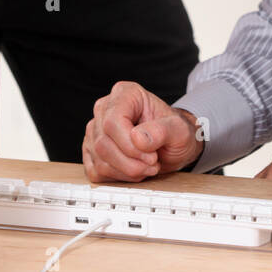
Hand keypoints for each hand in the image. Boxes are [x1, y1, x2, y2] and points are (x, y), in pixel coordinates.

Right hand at [83, 81, 201, 182]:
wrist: (173, 144)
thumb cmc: (175, 132)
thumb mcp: (180, 130)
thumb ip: (162, 131)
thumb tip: (137, 138)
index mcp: (125, 94)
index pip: (113, 121)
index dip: (130, 145)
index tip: (151, 156)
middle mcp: (105, 109)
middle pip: (103, 143)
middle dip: (132, 162)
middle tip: (153, 163)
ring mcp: (95, 131)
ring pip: (100, 160)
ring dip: (128, 171)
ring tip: (147, 166)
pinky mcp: (92, 151)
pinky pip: (97, 172)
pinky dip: (119, 177)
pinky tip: (135, 170)